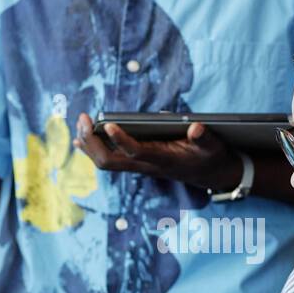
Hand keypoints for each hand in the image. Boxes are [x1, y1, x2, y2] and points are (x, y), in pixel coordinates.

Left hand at [72, 113, 242, 190]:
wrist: (209, 174)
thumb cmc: (209, 155)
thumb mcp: (213, 145)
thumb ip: (204, 137)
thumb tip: (196, 127)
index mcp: (163, 160)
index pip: (136, 153)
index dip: (120, 140)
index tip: (107, 124)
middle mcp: (146, 166)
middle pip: (110, 161)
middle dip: (92, 142)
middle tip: (83, 118)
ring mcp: (138, 167)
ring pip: (105, 162)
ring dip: (89, 144)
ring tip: (80, 122)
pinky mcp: (135, 164)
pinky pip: (108, 160)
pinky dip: (92, 149)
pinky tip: (81, 138)